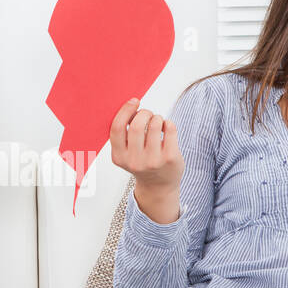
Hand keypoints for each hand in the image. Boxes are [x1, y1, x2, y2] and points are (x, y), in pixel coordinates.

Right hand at [110, 97, 183, 222]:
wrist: (158, 186)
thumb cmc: (141, 161)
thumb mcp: (126, 153)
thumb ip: (124, 134)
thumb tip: (131, 105)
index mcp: (119, 157)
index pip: (117, 128)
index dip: (125, 111)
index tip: (134, 101)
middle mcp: (135, 161)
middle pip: (137, 125)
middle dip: (144, 113)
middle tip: (148, 114)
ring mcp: (153, 161)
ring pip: (155, 124)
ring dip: (157, 117)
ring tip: (158, 123)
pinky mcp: (170, 158)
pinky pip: (170, 128)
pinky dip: (169, 123)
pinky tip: (167, 129)